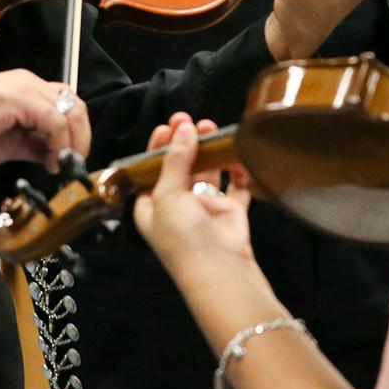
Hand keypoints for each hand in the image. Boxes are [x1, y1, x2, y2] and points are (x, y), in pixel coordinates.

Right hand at [0, 69, 91, 172]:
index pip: (67, 105)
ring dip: (73, 142)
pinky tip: (51, 161)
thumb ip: (37, 145)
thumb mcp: (12, 143)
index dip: (76, 132)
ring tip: (62, 164)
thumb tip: (59, 157)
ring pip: (71, 110)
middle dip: (81, 136)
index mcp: (29, 91)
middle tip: (75, 162)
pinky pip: (55, 120)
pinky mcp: (22, 97)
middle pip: (75, 105)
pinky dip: (60, 143)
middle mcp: (31, 84)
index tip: (73, 158)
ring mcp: (27, 88)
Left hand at [132, 113, 253, 276]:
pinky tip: (236, 156)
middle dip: (184, 142)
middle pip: (180, 166)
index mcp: (152, 206)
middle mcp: (177, 205)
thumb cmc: (181, 235)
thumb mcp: (167, 195)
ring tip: (211, 127)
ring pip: (208, 171)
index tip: (166, 126)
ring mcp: (205, 207)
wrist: (219, 269)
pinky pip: (236, 184)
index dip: (157, 147)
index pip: (150, 170)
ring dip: (209, 150)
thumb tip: (183, 127)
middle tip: (188, 119)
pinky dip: (238, 169)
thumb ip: (175, 160)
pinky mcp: (231, 209)